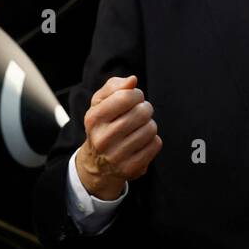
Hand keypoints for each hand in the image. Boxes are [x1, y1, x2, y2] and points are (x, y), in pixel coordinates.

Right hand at [76, 75, 161, 199]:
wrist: (97, 164)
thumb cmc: (103, 127)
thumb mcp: (100, 104)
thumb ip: (114, 86)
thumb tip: (132, 80)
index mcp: (94, 119)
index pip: (125, 97)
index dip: (136, 94)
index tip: (135, 99)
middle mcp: (103, 138)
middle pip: (141, 113)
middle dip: (145, 109)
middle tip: (140, 113)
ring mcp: (116, 155)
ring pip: (150, 129)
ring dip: (150, 125)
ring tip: (140, 128)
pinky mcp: (130, 167)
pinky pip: (155, 145)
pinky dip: (153, 140)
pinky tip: (142, 142)